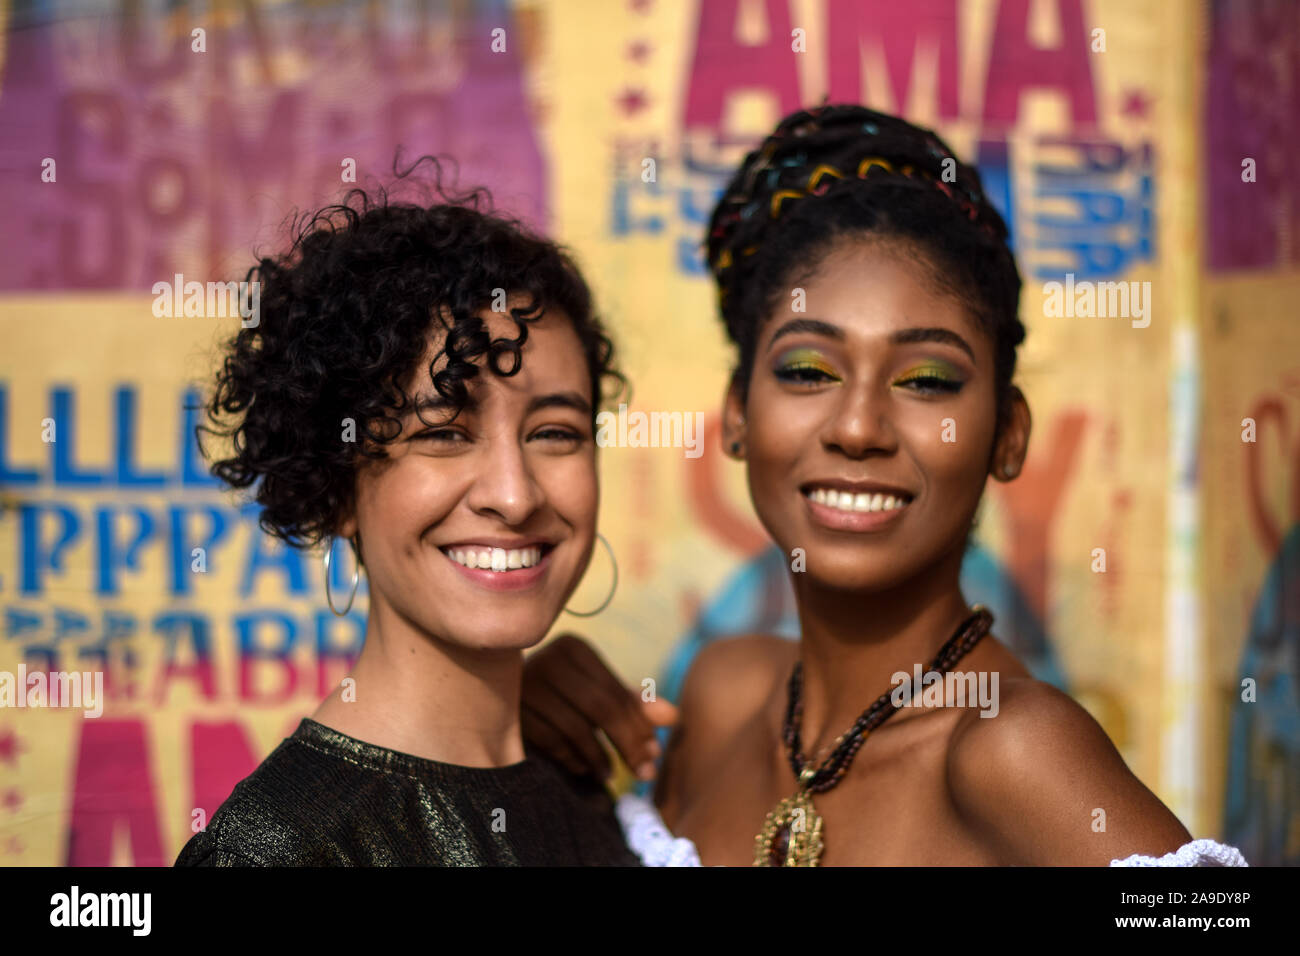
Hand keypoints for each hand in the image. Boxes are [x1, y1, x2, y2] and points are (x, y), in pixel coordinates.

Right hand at [522, 632, 677, 780]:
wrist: (498, 693)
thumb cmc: (562, 694)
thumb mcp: (598, 692)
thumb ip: (634, 704)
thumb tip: (673, 717)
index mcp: (574, 647)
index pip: (616, 691)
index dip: (640, 725)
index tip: (655, 752)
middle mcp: (548, 659)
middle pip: (600, 708)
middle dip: (627, 744)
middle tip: (645, 772)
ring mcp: (525, 685)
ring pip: (575, 727)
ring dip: (600, 757)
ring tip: (613, 775)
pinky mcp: (510, 712)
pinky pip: (550, 742)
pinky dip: (573, 759)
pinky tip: (585, 769)